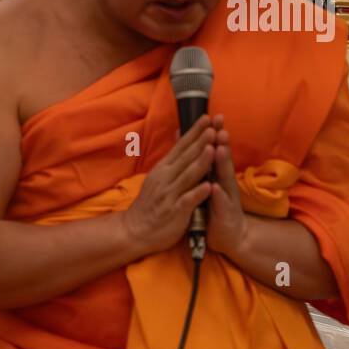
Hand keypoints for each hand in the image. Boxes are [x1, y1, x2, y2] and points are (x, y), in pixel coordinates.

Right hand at [121, 115, 214, 256]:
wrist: (135, 230)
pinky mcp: (174, 211)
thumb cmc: (151, 203)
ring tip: (213, 149)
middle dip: (200, 142)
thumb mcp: (158, 177)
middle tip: (213, 127)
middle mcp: (165, 179)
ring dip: (200, 162)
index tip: (206, 118)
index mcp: (164, 169)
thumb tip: (179, 134)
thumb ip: (172, 158)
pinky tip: (209, 186)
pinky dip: (198, 193)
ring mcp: (169, 195)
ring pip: (187, 176)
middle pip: (186, 158)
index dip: (194, 132)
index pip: (181, 147)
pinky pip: (187, 200)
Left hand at [206, 115, 248, 259]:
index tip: (211, 117)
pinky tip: (215, 188)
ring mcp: (227, 198)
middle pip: (223, 160)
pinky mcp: (225, 215)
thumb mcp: (208, 181)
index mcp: (218, 175)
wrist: (229, 236)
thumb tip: (195, 141)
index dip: (214, 136)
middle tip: (219, 127)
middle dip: (222, 144)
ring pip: (224, 179)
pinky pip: (220, 205)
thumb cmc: (215, 206)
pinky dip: (218, 196)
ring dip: (223, 164)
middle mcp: (225, 183)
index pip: (216, 152)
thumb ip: (204, 163)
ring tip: (219, 149)